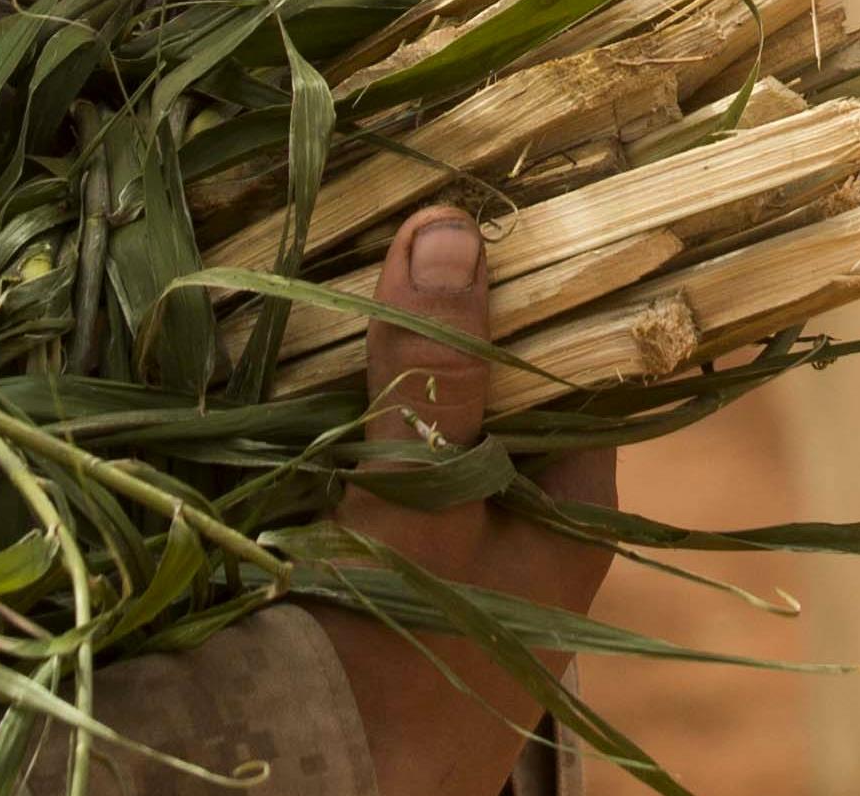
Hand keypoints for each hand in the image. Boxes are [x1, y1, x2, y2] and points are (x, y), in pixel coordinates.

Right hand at [313, 209, 614, 795]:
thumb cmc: (394, 676)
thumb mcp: (423, 511)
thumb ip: (436, 379)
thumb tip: (450, 228)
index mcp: (575, 509)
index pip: (587, 353)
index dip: (543, 271)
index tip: (489, 183)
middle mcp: (518, 517)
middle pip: (492, 371)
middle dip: (438, 297)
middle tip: (383, 195)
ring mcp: (438, 534)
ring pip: (415, 406)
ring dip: (368, 344)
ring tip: (322, 239)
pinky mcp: (361, 554)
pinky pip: (352, 449)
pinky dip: (320, 400)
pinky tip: (272, 339)